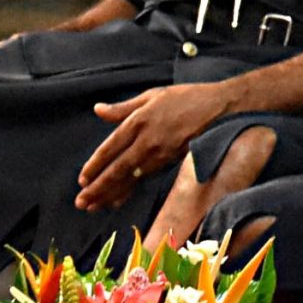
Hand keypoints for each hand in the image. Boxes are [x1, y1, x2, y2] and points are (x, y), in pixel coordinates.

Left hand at [76, 82, 237, 210]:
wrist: (221, 107)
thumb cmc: (187, 97)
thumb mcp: (153, 96)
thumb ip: (123, 108)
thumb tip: (98, 110)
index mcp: (139, 120)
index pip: (111, 147)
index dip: (95, 165)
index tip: (82, 180)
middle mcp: (148, 140)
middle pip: (117, 168)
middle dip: (98, 187)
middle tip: (81, 203)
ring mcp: (160, 153)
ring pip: (130, 178)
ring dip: (110, 193)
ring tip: (94, 206)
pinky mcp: (171, 160)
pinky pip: (145, 178)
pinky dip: (129, 190)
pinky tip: (118, 200)